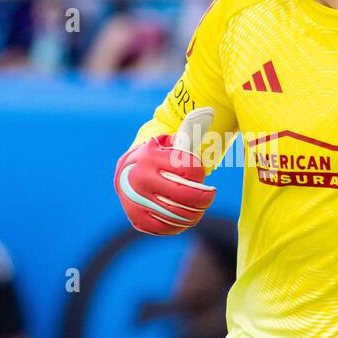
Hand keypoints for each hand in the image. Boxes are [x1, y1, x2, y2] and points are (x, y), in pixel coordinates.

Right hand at [114, 108, 214, 235]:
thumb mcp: (171, 141)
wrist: (127, 174)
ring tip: (199, 206)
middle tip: (209, 194)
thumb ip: (189, 129)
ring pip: (178, 215)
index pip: (189, 171)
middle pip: (185, 196)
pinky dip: (181, 224)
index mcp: (151, 157)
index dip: (200, 173)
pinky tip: (185, 216)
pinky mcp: (137, 219)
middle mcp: (140, 179)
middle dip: (204, 197)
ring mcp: (136, 201)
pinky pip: (167, 227)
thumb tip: (209, 110)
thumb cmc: (159, 155)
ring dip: (195, 212)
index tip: (200, 173)